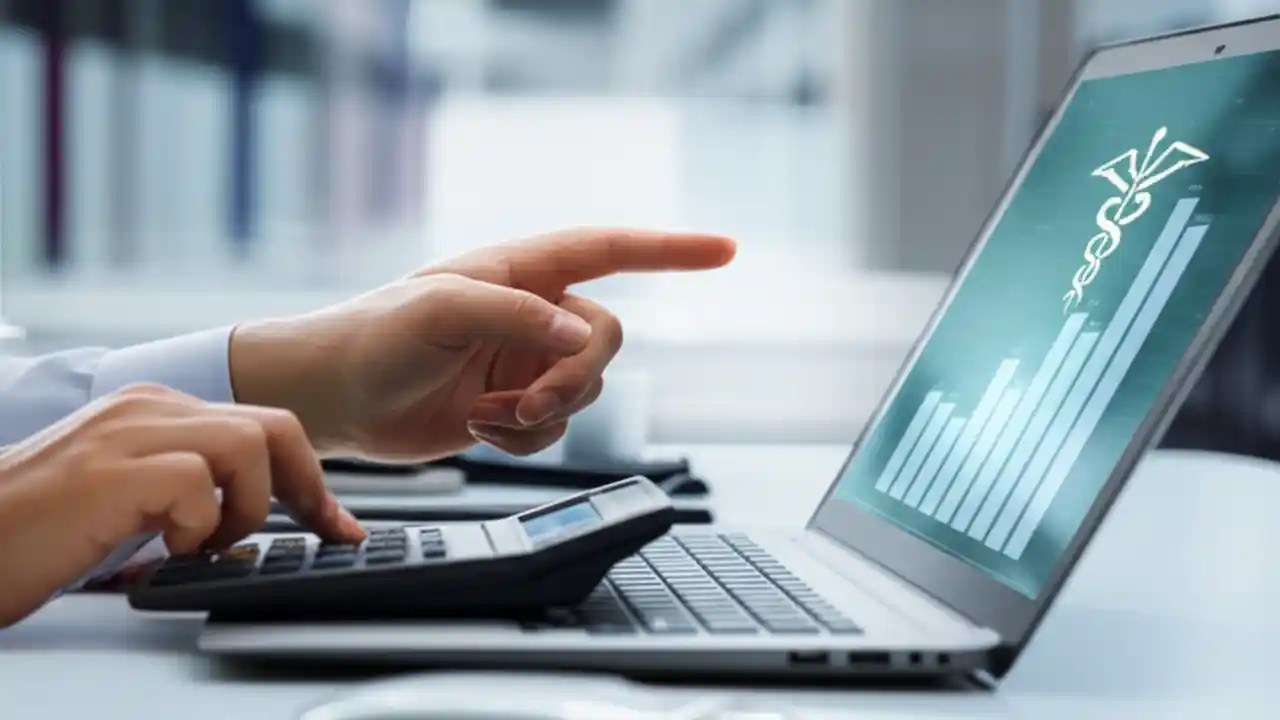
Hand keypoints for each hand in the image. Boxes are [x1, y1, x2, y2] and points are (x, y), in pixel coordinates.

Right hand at [0, 384, 363, 626]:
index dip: (309, 478)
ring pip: (250, 445)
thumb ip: (188, 492)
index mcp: (155, 410)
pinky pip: (198, 486)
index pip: (262, 426)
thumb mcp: (130, 500)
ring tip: (201, 544)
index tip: (336, 523)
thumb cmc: (37, 533)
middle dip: (308, 487)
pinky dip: (198, 529)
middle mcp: (147, 408)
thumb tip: (251, 522)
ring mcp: (128, 433)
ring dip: (246, 509)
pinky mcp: (110, 471)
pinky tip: (158, 548)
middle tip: (319, 531)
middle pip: (274, 426)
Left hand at [230, 228, 734, 460]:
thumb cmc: (373, 335)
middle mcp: (531, 310)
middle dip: (572, 380)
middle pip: (604, 340)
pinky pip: (557, 426)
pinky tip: (479, 428)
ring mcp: (525, 359)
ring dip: (541, 413)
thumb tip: (574, 334)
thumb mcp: (440, 310)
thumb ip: (514, 314)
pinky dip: (526, 437)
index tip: (725, 251)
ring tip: (485, 415)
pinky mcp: (514, 404)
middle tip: (524, 405)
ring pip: (586, 390)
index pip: (611, 249)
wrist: (336, 398)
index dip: (671, 250)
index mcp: (520, 269)